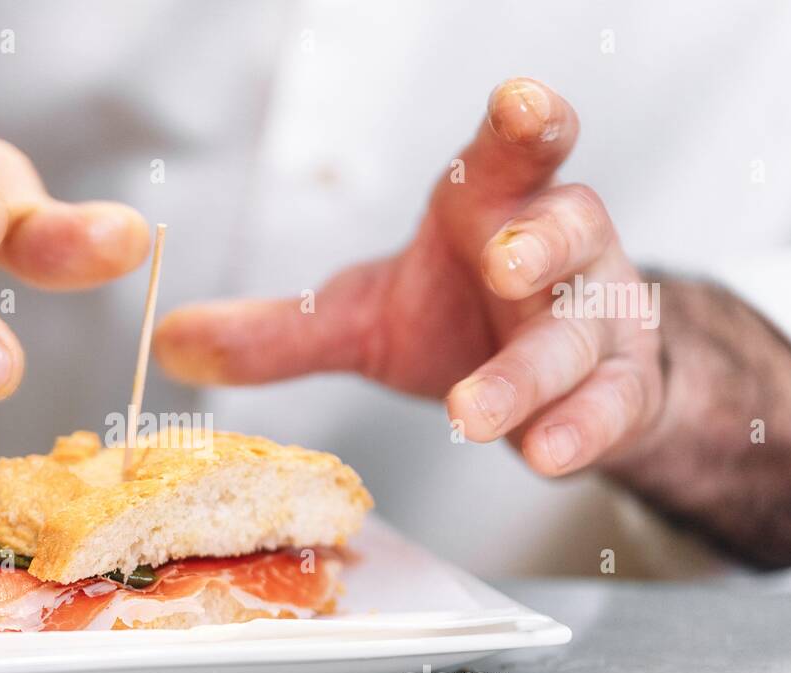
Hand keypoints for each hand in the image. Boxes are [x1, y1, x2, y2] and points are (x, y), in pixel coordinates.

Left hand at [155, 77, 662, 476]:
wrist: (553, 383)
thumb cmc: (459, 320)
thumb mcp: (361, 320)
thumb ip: (281, 331)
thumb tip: (169, 342)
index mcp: (491, 209)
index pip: (514, 153)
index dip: (525, 122)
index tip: (521, 100)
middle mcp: (556, 251)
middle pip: (564, 228)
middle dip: (537, 243)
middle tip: (501, 261)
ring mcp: (595, 320)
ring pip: (578, 331)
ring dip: (530, 370)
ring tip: (475, 412)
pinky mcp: (621, 388)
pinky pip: (612, 404)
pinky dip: (581, 430)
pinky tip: (544, 454)